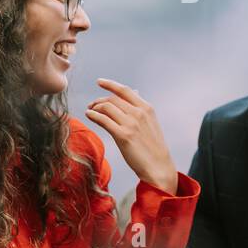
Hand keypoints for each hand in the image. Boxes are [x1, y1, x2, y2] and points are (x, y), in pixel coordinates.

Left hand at [85, 78, 178, 193]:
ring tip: (90, 111)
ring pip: (106, 107)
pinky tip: (89, 115)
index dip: (110, 84)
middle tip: (92, 105)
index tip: (100, 81)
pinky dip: (93, 115)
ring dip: (94, 107)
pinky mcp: (123, 135)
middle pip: (112, 99)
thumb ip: (141, 108)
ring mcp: (131, 124)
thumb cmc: (153, 146)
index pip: (125, 91)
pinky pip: (103, 119)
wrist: (158, 166)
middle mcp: (139, 113)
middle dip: (99, 100)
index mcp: (147, 108)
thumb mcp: (151, 123)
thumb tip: (134, 92)